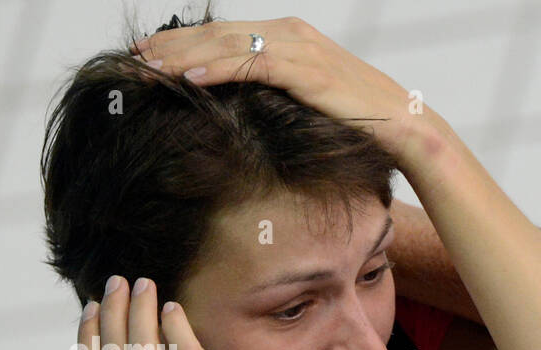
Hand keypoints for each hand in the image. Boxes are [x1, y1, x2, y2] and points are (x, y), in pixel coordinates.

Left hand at [131, 17, 431, 161]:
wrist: (403, 126)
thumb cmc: (361, 121)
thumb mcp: (313, 100)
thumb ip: (280, 91)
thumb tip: (245, 107)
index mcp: (291, 37)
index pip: (228, 34)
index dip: (187, 42)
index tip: (153, 55)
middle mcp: (291, 33)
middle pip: (220, 33)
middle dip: (175, 44)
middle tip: (136, 57)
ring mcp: (298, 48)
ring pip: (228, 44)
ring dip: (185, 54)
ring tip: (150, 66)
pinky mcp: (304, 69)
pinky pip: (250, 64)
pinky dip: (217, 68)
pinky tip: (190, 77)